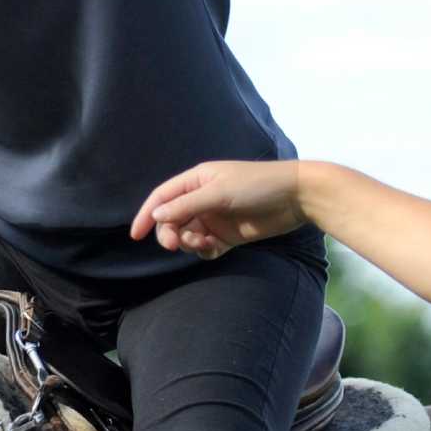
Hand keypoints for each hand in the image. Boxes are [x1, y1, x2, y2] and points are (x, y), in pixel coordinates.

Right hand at [129, 160, 306, 258]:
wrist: (295, 197)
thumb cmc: (257, 185)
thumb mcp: (218, 193)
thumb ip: (186, 206)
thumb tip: (158, 215)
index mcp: (197, 180)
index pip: (163, 197)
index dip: (147, 214)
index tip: (135, 234)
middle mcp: (203, 199)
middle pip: (172, 220)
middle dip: (170, 233)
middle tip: (176, 244)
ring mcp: (215, 218)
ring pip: (188, 236)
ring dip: (189, 243)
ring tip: (204, 243)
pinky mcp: (229, 235)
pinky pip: (206, 248)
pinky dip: (205, 250)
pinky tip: (215, 248)